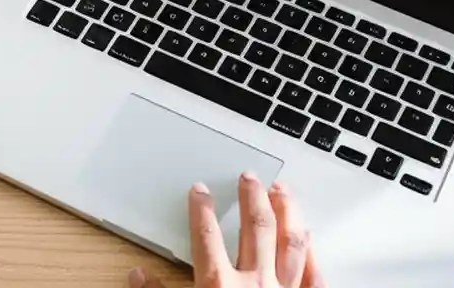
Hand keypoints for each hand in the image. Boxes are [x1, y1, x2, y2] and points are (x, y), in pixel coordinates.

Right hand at [128, 173, 324, 287]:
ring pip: (290, 242)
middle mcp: (254, 285)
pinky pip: (314, 276)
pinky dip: (313, 254)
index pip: (206, 235)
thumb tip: (139, 277)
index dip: (201, 208)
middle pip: (254, 227)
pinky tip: (310, 238)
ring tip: (283, 192)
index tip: (200, 191)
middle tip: (249, 177)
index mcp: (218, 287)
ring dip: (288, 212)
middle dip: (252, 197)